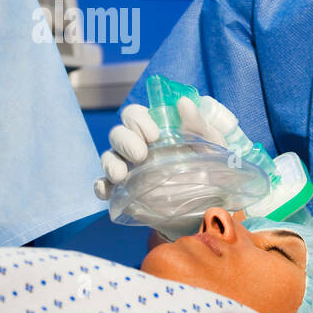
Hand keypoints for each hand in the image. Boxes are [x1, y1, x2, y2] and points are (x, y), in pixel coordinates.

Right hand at [94, 94, 233, 200]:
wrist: (207, 209)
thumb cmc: (210, 170)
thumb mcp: (212, 146)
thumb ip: (199, 125)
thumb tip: (183, 103)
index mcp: (155, 130)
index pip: (134, 114)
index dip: (138, 120)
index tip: (154, 134)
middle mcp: (137, 146)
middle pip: (118, 134)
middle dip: (125, 140)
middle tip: (141, 154)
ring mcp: (129, 170)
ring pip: (108, 157)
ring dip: (110, 163)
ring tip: (121, 175)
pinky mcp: (124, 193)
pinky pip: (103, 186)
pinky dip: (101, 186)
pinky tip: (107, 190)